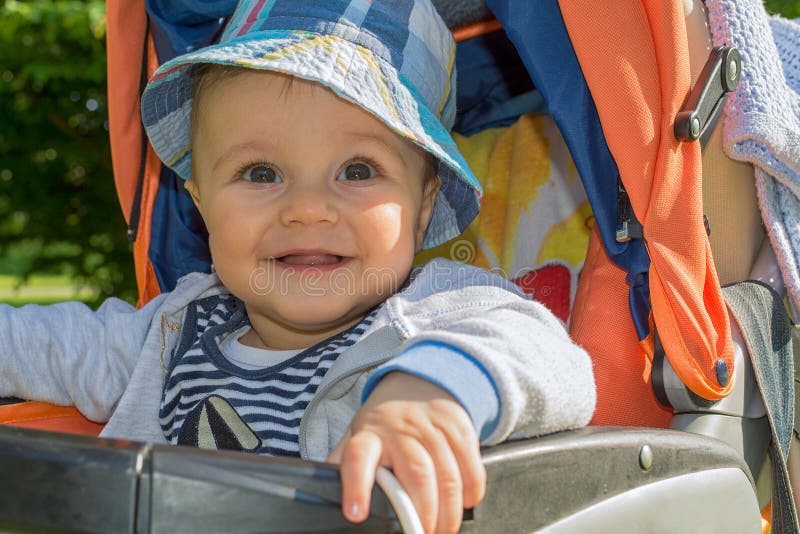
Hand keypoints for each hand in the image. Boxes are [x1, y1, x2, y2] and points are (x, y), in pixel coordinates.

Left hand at [327, 372, 485, 533]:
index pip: (357, 458)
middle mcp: (400, 430)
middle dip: (422, 514)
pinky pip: (472, 468)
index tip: (356, 514)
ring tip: (443, 530)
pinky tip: (464, 503)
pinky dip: (472, 493)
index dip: (356, 486)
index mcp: (368, 436)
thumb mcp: (355, 439)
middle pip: (416, 473)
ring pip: (447, 476)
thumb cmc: (382, 425)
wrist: (417, 383)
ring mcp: (432, 427)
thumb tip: (322, 497)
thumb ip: (341, 467)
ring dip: (449, 512)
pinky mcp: (459, 427)